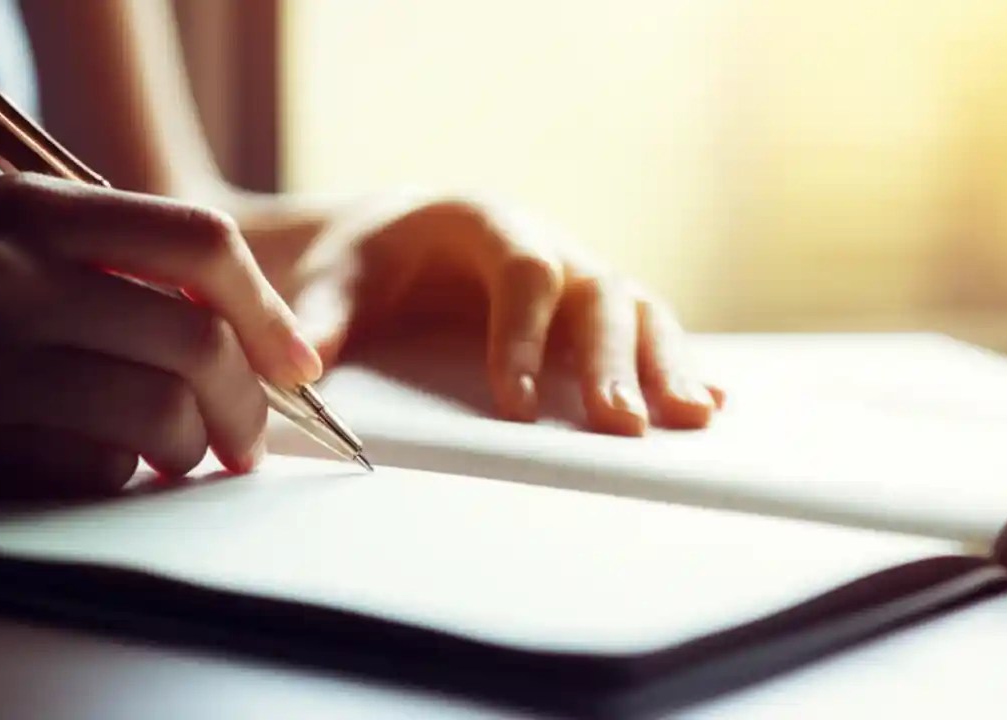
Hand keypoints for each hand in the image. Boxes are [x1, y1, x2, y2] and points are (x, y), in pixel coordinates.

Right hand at [0, 174, 320, 498]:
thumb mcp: (11, 238)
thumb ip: (127, 262)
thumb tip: (266, 336)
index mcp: (36, 212)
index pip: (202, 242)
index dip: (270, 309)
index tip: (298, 362)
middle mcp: (10, 280)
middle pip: (200, 341)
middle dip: (247, 403)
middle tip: (247, 437)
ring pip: (162, 418)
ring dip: (186, 448)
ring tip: (168, 450)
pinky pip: (99, 472)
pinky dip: (113, 475)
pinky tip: (79, 457)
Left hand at [235, 191, 725, 435]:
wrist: (393, 240)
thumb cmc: (365, 259)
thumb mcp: (332, 279)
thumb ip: (317, 318)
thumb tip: (299, 372)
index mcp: (483, 222)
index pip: (521, 271)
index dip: (523, 336)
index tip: (514, 407)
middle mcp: (545, 243)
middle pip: (596, 292)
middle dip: (611, 359)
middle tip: (618, 424)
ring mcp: (576, 275)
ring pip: (637, 309)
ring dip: (664, 363)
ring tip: (690, 418)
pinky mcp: (589, 311)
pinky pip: (644, 331)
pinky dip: (677, 363)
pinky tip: (707, 401)